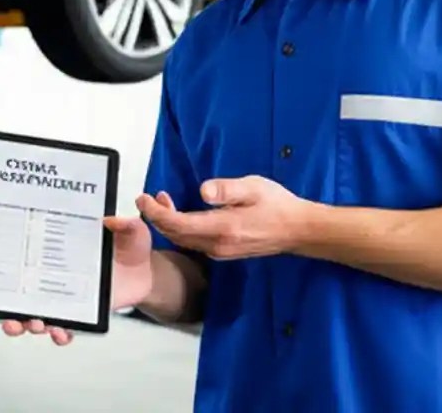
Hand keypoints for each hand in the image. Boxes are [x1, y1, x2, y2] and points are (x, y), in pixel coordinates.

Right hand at [0, 214, 153, 345]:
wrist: (147, 271)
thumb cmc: (131, 247)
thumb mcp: (131, 230)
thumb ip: (125, 224)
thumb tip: (110, 220)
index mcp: (61, 254)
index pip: (29, 260)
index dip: (13, 268)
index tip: (5, 271)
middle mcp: (58, 278)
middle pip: (25, 296)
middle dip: (13, 311)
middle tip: (12, 317)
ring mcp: (69, 299)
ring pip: (40, 316)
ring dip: (31, 324)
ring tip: (36, 324)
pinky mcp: (84, 314)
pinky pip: (67, 328)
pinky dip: (60, 334)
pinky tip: (60, 333)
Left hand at [138, 176, 313, 260]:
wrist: (298, 231)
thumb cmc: (277, 205)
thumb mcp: (253, 187)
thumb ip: (227, 189)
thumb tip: (204, 190)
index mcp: (223, 228)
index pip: (178, 224)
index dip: (156, 212)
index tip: (143, 198)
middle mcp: (218, 245)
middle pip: (175, 235)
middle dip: (156, 218)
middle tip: (147, 199)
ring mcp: (221, 252)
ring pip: (183, 241)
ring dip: (168, 224)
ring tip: (161, 203)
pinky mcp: (224, 252)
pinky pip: (194, 243)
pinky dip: (181, 230)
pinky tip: (181, 216)